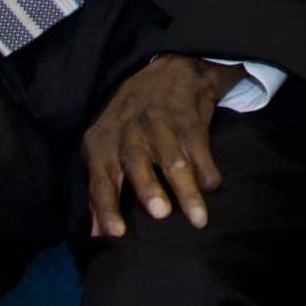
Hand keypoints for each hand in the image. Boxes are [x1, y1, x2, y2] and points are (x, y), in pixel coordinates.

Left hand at [82, 55, 243, 235]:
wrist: (169, 71)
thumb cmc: (131, 121)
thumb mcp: (106, 147)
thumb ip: (100, 189)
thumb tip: (93, 234)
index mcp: (103, 142)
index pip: (101, 179)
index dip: (107, 206)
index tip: (116, 234)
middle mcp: (129, 131)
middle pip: (136, 162)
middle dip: (147, 188)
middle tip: (160, 214)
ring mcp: (161, 123)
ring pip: (173, 159)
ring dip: (185, 188)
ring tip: (197, 217)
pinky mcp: (189, 120)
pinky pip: (199, 148)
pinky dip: (207, 171)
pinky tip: (211, 188)